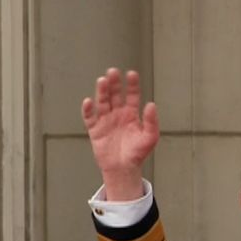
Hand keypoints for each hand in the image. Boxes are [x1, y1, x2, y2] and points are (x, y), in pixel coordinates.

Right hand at [80, 68, 158, 199]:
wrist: (123, 169)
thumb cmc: (138, 153)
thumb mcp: (150, 138)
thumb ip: (152, 122)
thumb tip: (152, 104)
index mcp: (132, 114)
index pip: (132, 95)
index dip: (132, 85)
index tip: (131, 74)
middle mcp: (118, 114)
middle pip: (115, 95)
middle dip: (114, 83)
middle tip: (113, 72)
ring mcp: (106, 120)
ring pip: (102, 102)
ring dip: (102, 91)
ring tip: (103, 81)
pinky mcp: (95, 129)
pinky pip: (90, 117)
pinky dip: (88, 109)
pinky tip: (89, 101)